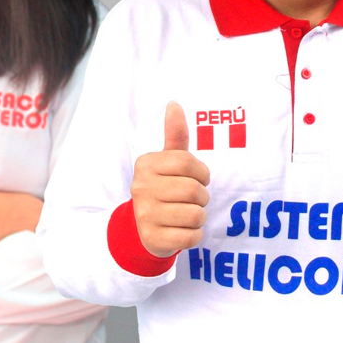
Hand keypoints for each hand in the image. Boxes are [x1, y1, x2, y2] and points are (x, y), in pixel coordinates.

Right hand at [129, 101, 210, 257]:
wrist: (143, 228)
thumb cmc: (163, 188)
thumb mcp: (167, 161)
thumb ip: (175, 135)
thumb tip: (174, 104)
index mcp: (145, 165)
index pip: (188, 163)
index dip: (201, 172)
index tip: (197, 178)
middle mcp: (141, 188)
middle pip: (194, 190)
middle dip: (201, 197)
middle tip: (192, 199)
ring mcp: (145, 215)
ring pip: (195, 215)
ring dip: (198, 217)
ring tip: (186, 214)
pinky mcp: (153, 238)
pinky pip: (191, 237)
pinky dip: (194, 235)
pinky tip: (181, 230)